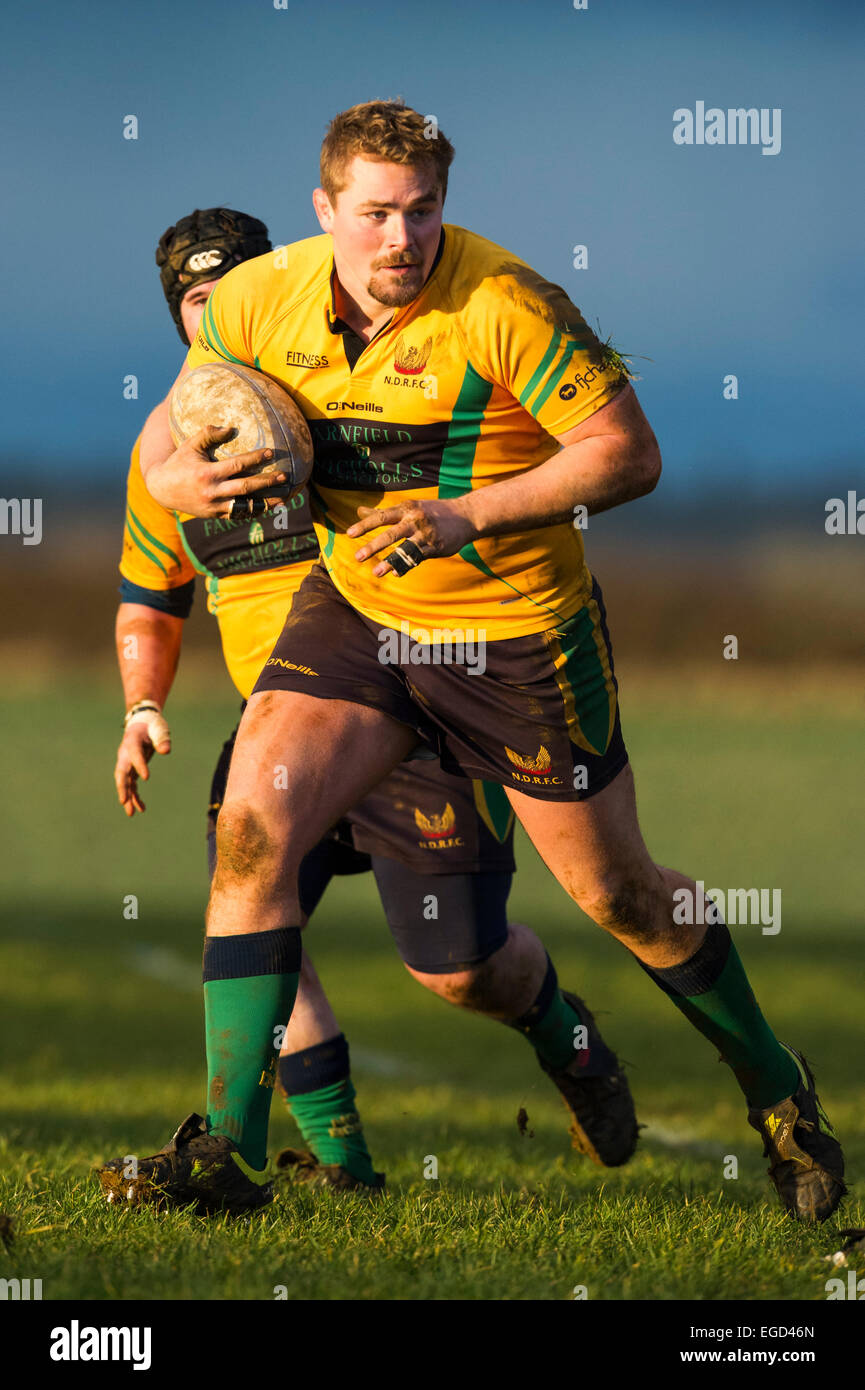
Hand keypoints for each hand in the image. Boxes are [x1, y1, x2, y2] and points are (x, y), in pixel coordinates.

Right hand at [114, 710, 171, 816]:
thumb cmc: (152, 725)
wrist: (141, 723)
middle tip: (123, 802)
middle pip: (121, 773)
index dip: (139, 766)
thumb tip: (165, 751)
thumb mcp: (159, 727)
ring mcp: (127, 763)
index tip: (147, 778)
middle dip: (122, 788)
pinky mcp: (132, 769)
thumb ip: (162, 738)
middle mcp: (126, 754)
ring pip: (125, 783)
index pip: (135, 755)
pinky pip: (132, 785)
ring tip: (132, 814)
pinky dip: (136, 797)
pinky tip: (142, 808)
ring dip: (128, 798)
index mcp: (132, 742)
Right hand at [145, 425, 289, 517]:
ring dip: (266, 503)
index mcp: (207, 474)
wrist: (161, 490)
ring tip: (284, 498)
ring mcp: (214, 507)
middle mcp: (212, 492)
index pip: (237, 465)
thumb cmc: (178, 463)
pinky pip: (238, 515)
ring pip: (245, 506)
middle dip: (267, 482)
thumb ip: (208, 434)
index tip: (271, 452)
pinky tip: (268, 507)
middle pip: (246, 487)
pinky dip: (253, 511)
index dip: (255, 458)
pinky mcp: (214, 516)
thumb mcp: (190, 445)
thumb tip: (230, 428)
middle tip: (284, 476)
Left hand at [347, 498, 476, 576]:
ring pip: (404, 549)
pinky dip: (406, 566)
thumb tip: (358, 510)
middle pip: (390, 534)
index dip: (365, 525)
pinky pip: (418, 559)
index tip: (350, 534)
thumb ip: (383, 512)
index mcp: (406, 509)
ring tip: (376, 572)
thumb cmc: (432, 511)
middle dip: (373, 546)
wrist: (465, 516)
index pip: (382, 517)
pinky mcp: (435, 548)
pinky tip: (396, 574)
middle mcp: (415, 520)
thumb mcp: (409, 507)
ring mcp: (425, 535)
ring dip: (390, 562)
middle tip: (358, 557)